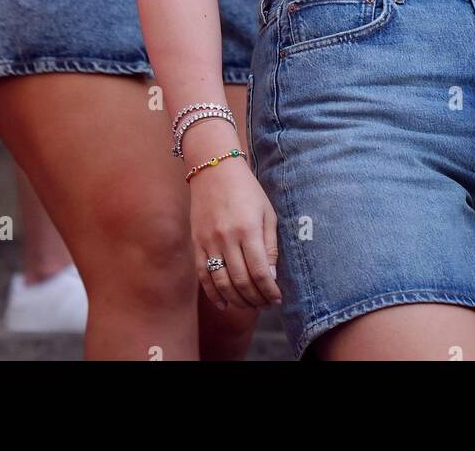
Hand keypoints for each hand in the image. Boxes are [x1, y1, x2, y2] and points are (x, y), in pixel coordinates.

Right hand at [189, 145, 280, 310]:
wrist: (214, 169)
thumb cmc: (246, 190)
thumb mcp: (267, 212)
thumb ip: (270, 245)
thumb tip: (271, 277)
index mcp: (248, 229)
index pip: (259, 272)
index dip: (269, 291)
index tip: (277, 299)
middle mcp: (227, 238)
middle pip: (241, 281)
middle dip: (256, 299)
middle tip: (265, 304)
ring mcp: (209, 242)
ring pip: (222, 283)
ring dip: (237, 300)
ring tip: (250, 305)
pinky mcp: (197, 243)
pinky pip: (203, 275)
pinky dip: (214, 294)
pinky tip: (225, 304)